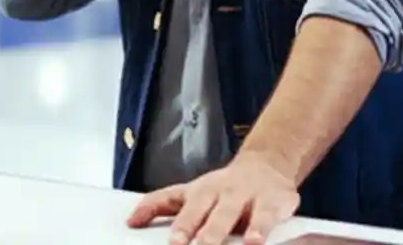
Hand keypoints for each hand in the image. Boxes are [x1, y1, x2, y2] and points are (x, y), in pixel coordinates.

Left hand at [127, 152, 300, 244]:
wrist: (267, 165)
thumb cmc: (223, 187)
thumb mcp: (191, 192)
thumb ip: (160, 205)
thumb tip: (131, 221)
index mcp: (198, 192)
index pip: (175, 203)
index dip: (162, 216)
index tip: (149, 232)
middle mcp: (219, 192)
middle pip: (201, 210)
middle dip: (189, 228)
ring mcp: (244, 196)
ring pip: (230, 214)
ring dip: (219, 231)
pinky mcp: (271, 203)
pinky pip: (264, 218)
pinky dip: (259, 230)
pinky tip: (254, 243)